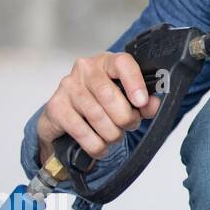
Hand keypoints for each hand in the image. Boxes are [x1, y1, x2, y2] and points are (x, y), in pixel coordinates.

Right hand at [35, 51, 161, 166]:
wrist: (66, 116)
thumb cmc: (101, 103)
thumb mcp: (127, 99)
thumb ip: (143, 102)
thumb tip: (153, 104)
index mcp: (107, 62)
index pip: (122, 63)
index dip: (134, 83)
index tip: (142, 102)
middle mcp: (85, 69)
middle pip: (109, 95)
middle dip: (125, 117)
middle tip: (130, 126)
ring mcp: (68, 86)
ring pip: (96, 115)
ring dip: (111, 133)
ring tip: (115, 137)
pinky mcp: (55, 106)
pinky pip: (80, 130)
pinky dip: (95, 144)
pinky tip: (101, 147)